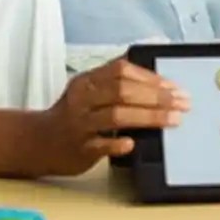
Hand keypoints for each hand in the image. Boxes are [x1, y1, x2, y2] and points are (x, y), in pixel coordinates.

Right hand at [37, 59, 189, 175]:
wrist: (38, 142)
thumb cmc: (71, 116)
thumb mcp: (87, 91)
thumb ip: (114, 83)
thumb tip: (154, 79)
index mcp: (87, 81)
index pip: (122, 71)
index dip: (150, 78)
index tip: (174, 87)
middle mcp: (82, 99)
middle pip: (122, 91)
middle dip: (156, 96)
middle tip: (181, 103)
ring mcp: (80, 124)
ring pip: (115, 115)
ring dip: (148, 117)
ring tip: (172, 120)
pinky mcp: (79, 148)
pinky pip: (100, 145)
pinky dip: (118, 143)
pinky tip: (132, 143)